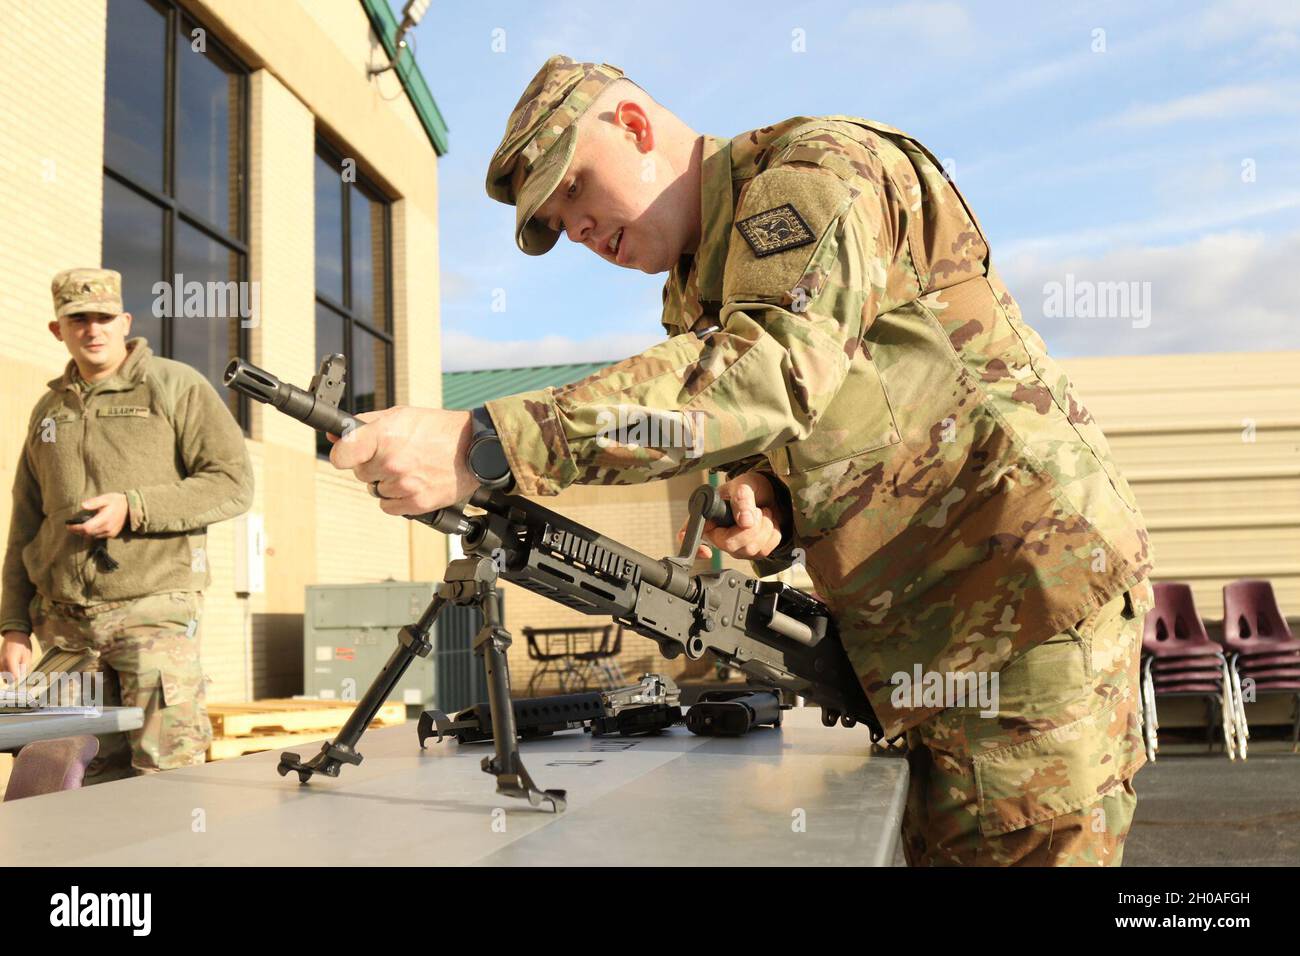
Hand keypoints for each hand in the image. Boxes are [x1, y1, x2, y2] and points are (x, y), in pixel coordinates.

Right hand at [2, 631, 32, 683]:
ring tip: (19, 668)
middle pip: (7, 679)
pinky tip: (15, 667)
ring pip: (4, 676)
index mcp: (10, 661)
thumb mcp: (27, 656)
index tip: (25, 680)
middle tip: (23, 674)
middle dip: (16, 679)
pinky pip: (3, 672)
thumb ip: (24, 668)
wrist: (15, 635)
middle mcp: (2, 663)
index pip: (14, 677)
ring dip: (11, 676)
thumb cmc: (22, 645)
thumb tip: (22, 678)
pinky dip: (8, 672)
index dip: (20, 680)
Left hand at [69, 493, 128, 537]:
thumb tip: (82, 505)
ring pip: (92, 536)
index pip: (86, 528)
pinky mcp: (112, 535)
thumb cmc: (116, 501)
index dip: (75, 528)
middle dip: (77, 531)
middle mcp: (107, 528)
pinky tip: (89, 528)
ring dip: (84, 533)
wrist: (131, 508)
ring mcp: (110, 532)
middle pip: (87, 534)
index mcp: (104, 519)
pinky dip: (92, 534)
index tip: (68, 525)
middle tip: (70, 527)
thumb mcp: (105, 498)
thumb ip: (94, 502)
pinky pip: (98, 537)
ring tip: (78, 528)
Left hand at [328, 407, 479, 515]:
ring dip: (387, 482)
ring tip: (411, 468)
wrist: (473, 447)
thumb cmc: (437, 429)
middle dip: (373, 466)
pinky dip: (398, 498)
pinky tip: (414, 483)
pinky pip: (389, 507)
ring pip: (375, 491)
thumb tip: (334, 434)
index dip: (342, 455)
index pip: (342, 455)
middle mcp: (392, 461)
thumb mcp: (400, 415)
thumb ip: (364, 424)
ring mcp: (404, 484)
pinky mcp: (416, 502)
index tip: (347, 454)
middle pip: (361, 473)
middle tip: (396, 455)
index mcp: (384, 435)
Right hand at [675, 472, 787, 560]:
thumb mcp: (743, 484)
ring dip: (764, 526)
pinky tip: (767, 522)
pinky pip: (766, 550)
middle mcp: (718, 536)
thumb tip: (745, 520)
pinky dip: (773, 533)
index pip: (690, 536)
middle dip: (750, 526)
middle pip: (730, 545)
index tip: (707, 551)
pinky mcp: (752, 553)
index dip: (696, 548)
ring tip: (762, 511)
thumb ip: (742, 498)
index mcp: (708, 518)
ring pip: (751, 550)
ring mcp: (736, 547)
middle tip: (755, 510)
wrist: (769, 493)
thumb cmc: (749, 487)